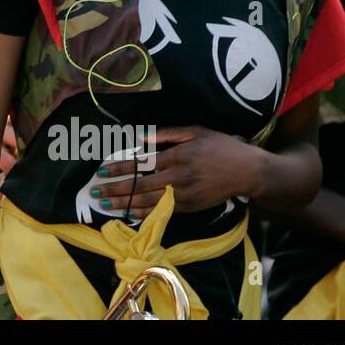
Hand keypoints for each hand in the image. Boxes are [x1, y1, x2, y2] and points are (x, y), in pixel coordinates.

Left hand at [89, 126, 260, 219]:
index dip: (121, 168)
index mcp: (178, 156)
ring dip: (125, 203)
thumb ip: (167, 134)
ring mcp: (184, 195)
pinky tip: (129, 214)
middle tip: (96, 192)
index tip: (103, 171)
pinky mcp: (190, 207)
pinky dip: (145, 213)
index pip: (142, 164)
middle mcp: (179, 177)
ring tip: (106, 205)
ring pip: (149, 201)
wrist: (248, 171)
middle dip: (116, 189)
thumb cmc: (221, 146)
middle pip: (141, 185)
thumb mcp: (195, 131)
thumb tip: (141, 137)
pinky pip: (163, 211)